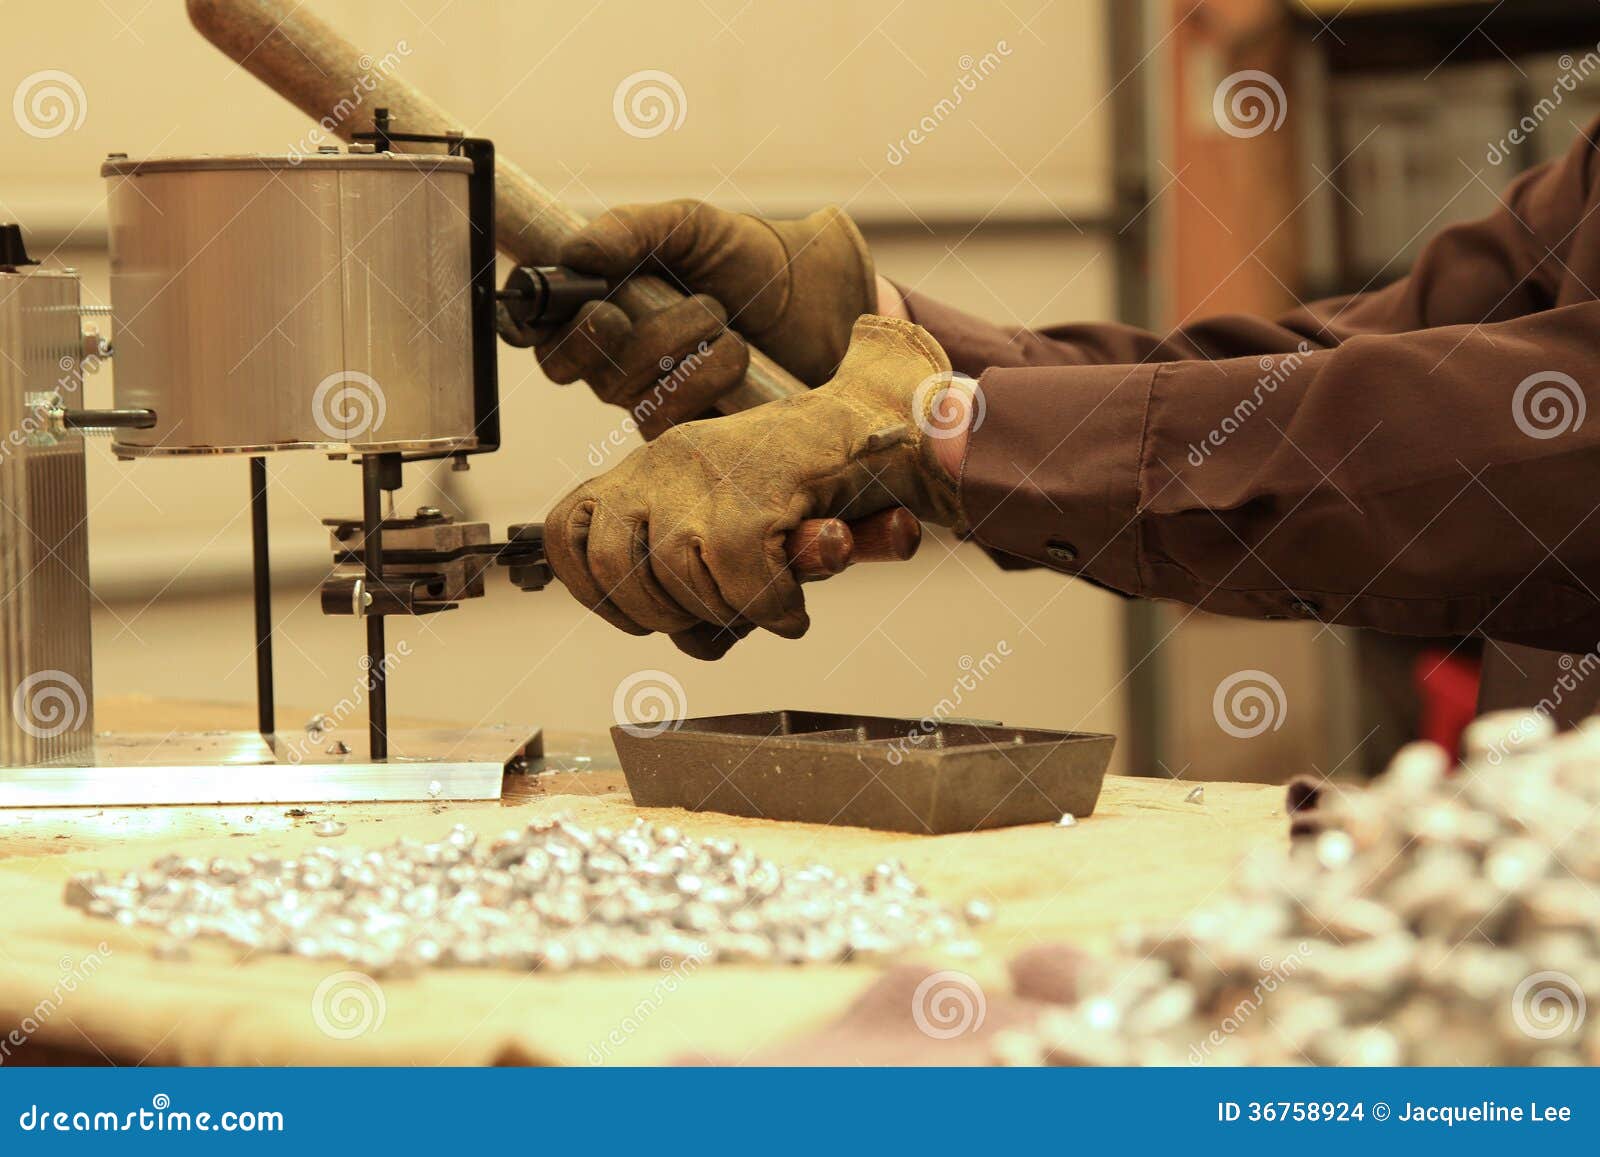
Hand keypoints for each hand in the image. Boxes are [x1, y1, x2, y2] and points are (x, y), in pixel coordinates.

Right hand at [532, 200, 876, 436]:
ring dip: (683, 348)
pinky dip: (708, 379)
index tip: (598, 303)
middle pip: (575, 365)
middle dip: (635, 332)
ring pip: (627, 392)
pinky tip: (741, 356)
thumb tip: (573, 252)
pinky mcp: (685, 436)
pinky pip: (668, 422)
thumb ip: (632, 228)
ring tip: (726, 320)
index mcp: (598, 305)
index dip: (546, 323)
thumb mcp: (693, 226)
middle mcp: (611, 359)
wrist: (824, 302)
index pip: (534, 329)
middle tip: (692, 303)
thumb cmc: (751, 260)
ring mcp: (646, 399)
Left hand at [544, 316, 968, 656]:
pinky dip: (771, 610)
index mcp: (648, 467)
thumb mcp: (734, 524)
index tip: (642, 616)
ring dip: (724, 611)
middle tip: (719, 613)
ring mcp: (706, 473)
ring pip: (677, 577)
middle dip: (665, 615)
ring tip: (765, 604)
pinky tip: (793, 610)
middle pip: (616, 567)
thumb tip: (694, 642)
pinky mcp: (754, 490)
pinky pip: (741, 581)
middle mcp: (664, 462)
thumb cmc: (808, 486)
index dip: (596, 590)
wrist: (880, 423)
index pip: (571, 530)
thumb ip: (697, 578)